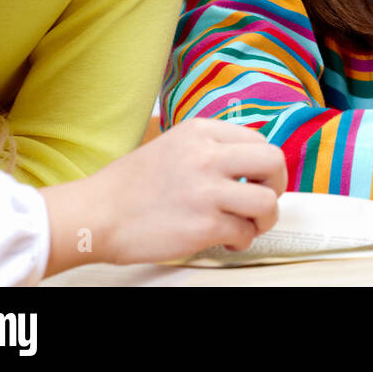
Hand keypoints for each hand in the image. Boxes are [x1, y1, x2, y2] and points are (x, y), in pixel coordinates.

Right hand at [40, 118, 286, 275]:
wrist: (95, 215)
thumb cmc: (130, 185)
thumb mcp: (173, 145)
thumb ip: (210, 147)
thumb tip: (250, 163)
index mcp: (201, 131)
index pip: (259, 140)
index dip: (264, 165)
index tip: (255, 180)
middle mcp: (208, 156)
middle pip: (274, 163)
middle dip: (277, 185)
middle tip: (262, 200)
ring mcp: (208, 191)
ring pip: (268, 202)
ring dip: (264, 219)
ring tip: (247, 226)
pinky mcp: (204, 225)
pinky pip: (245, 232)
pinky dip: (242, 240)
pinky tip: (226, 240)